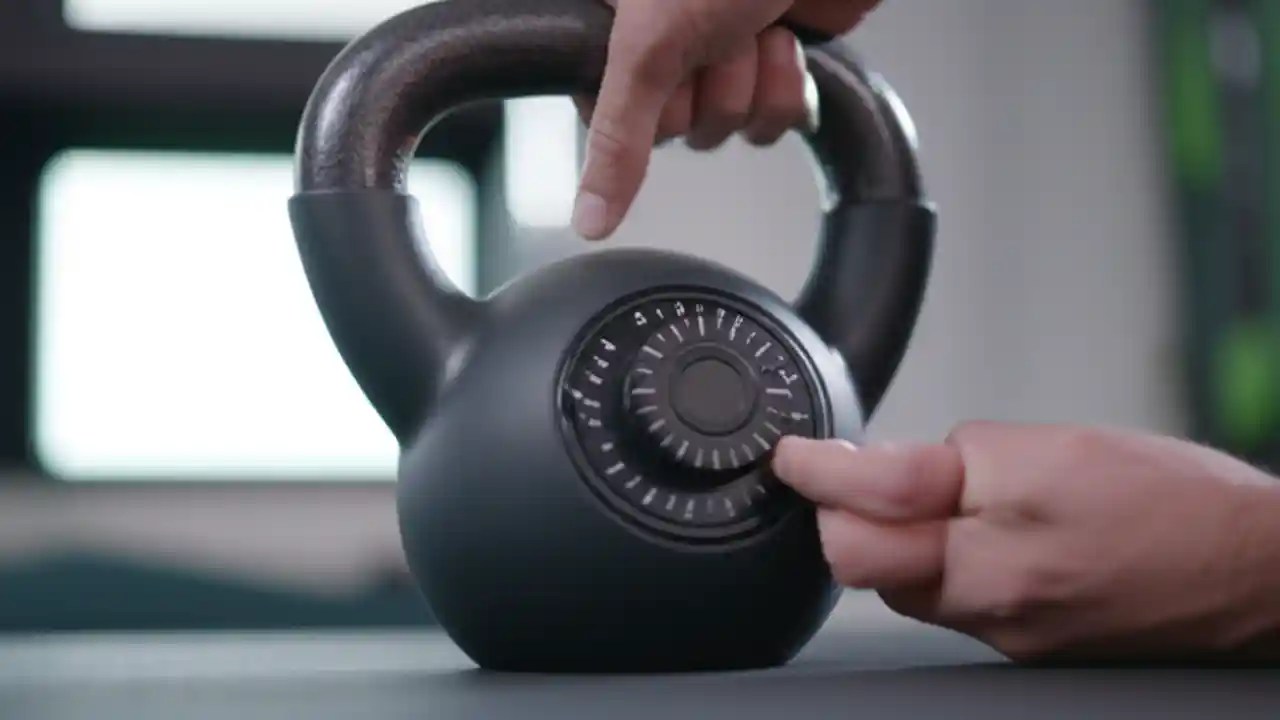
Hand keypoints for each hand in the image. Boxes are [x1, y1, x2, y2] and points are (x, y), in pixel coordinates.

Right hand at [571, 0, 880, 240]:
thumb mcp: (647, 45)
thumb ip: (616, 138)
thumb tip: (589, 220)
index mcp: (614, 26)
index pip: (608, 117)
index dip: (647, 98)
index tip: (662, 55)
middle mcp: (662, 40)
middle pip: (675, 130)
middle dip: (708, 83)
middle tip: (717, 28)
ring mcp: (720, 49)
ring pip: (727, 128)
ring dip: (750, 81)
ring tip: (752, 21)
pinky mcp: (770, 59)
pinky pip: (771, 120)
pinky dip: (785, 85)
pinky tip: (783, 35)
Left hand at [772, 422, 1279, 662]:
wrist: (1258, 575)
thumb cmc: (1178, 501)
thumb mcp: (1058, 447)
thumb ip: (959, 458)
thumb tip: (892, 468)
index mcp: (999, 541)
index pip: (869, 506)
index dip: (818, 473)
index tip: (792, 458)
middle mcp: (993, 602)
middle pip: (866, 564)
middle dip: (844, 516)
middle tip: (846, 476)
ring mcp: (1007, 634)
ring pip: (905, 587)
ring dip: (893, 542)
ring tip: (927, 502)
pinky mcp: (1026, 649)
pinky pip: (951, 606)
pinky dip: (939, 568)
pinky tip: (973, 539)